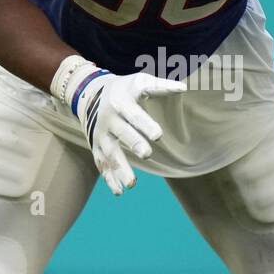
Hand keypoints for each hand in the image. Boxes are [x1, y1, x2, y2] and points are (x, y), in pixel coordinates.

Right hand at [74, 71, 185, 195]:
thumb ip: (160, 86)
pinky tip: (120, 191)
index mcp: (121, 102)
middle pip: (122, 133)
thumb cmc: (125, 89)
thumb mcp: (139, 82)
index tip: (159, 135)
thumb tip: (183, 87)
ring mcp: (101, 134)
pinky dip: (109, 178)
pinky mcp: (96, 147)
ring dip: (120, 168)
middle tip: (147, 154)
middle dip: (134, 143)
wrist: (89, 93)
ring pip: (110, 153)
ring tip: (132, 184)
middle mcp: (109, 119)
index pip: (134, 114)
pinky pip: (102, 164)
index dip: (145, 124)